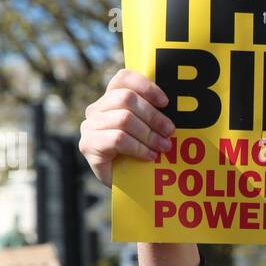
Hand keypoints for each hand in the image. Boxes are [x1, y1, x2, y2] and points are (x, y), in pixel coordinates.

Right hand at [79, 69, 174, 186]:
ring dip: (149, 134)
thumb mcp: (147, 130)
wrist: (125, 186)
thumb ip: (153, 115)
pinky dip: (138, 147)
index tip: (165, 102)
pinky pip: (118, 139)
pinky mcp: (88, 145)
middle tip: (170, 132)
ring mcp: (89, 127)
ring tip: (163, 147)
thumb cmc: (139, 156)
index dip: (146, 86)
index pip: (123, 78)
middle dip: (154, 116)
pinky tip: (149, 156)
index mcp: (110, 100)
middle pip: (127, 98)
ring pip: (124, 119)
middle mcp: (96, 110)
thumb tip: (177, 107)